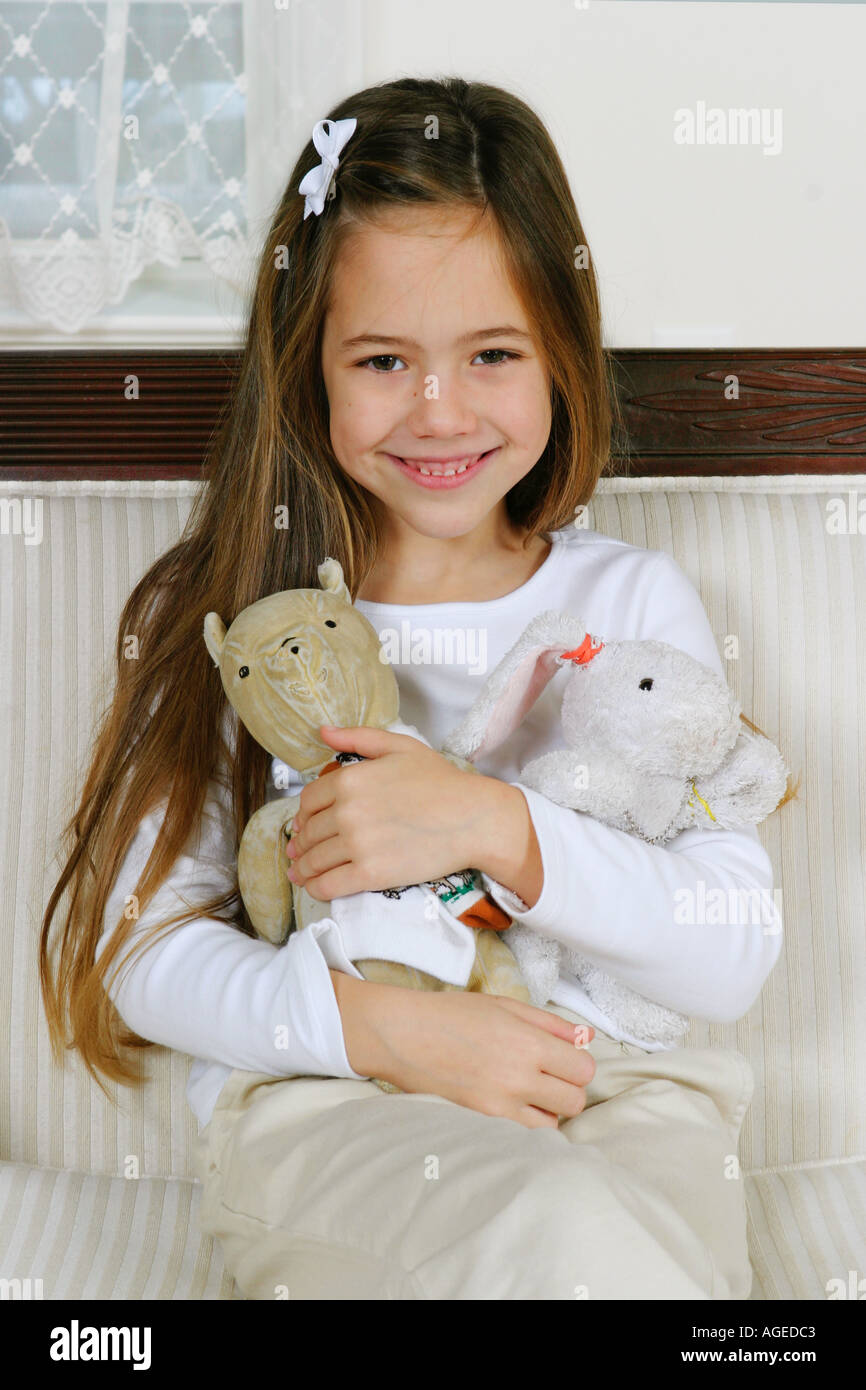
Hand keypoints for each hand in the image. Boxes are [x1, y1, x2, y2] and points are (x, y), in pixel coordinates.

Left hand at [285, 724, 487, 900]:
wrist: (473, 818)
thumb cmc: (442, 781)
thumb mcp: (400, 746)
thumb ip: (357, 737)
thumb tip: (322, 731)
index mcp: (350, 779)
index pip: (308, 800)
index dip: (303, 813)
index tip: (305, 823)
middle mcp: (347, 811)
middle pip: (309, 832)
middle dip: (301, 843)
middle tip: (300, 851)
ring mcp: (357, 844)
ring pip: (314, 860)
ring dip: (303, 867)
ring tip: (301, 871)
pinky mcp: (371, 873)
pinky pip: (329, 884)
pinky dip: (315, 887)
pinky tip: (315, 886)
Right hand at [330, 969, 596, 1128]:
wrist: (403, 1035)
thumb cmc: (453, 1014)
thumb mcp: (505, 1006)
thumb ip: (550, 1023)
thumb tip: (586, 1038)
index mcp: (528, 1043)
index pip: (584, 1070)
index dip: (577, 1063)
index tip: (562, 1058)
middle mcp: (519, 1078)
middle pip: (575, 1101)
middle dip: (567, 1088)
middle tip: (547, 1076)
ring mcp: (500, 1105)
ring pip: (553, 1124)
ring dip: (548, 1109)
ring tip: (526, 1091)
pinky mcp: (481, 1122)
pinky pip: (523, 1135)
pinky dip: (525, 1123)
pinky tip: (511, 1104)